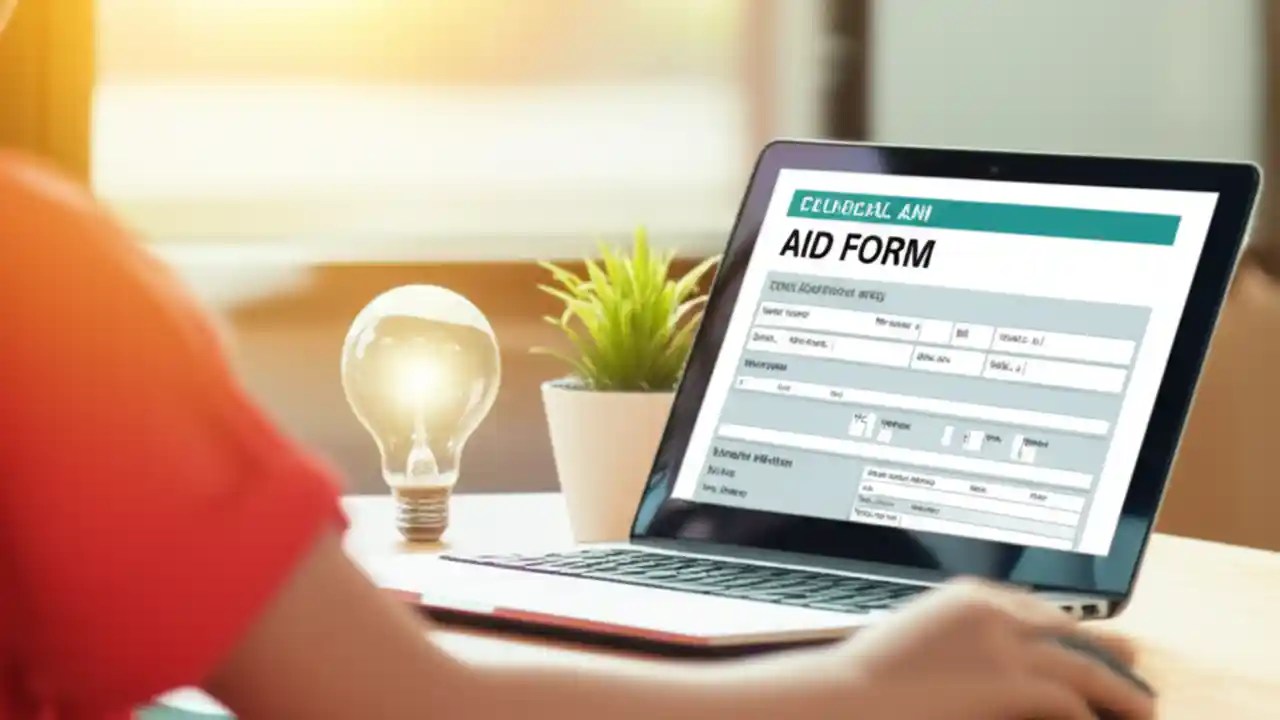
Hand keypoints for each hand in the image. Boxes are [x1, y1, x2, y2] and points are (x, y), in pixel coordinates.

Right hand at [818, 579, 1153, 719]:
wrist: (847, 695)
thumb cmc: (865, 677)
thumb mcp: (914, 638)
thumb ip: (953, 637)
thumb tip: (977, 658)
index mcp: (968, 595)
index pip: (1035, 607)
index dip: (1066, 630)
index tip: (1085, 642)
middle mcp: (995, 611)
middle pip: (1068, 628)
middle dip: (1103, 649)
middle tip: (1132, 663)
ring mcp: (1007, 644)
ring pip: (1085, 663)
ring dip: (1118, 688)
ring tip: (1141, 706)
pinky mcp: (1014, 682)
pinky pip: (1072, 699)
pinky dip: (1093, 716)